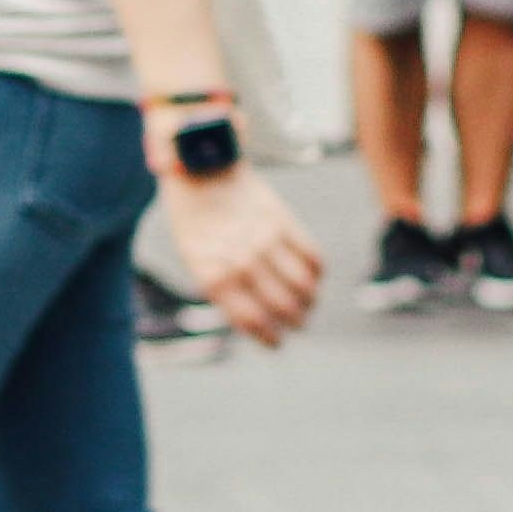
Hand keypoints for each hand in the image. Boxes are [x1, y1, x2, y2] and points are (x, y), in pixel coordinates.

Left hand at [155, 162, 321, 348]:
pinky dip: (318, 273)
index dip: (268, 337)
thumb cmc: (194, 219)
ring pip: (303, 285)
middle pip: (282, 306)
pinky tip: (313, 278)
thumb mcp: (194, 257)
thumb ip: (221, 285)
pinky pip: (312, 256)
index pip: (250, 319)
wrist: (200, 167)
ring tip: (308, 305)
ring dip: (310, 302)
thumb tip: (253, 316)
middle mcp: (241, 261)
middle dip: (294, 323)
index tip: (276, 343)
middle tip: (297, 325)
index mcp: (213, 274)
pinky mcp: (282, 220)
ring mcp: (264, 240)